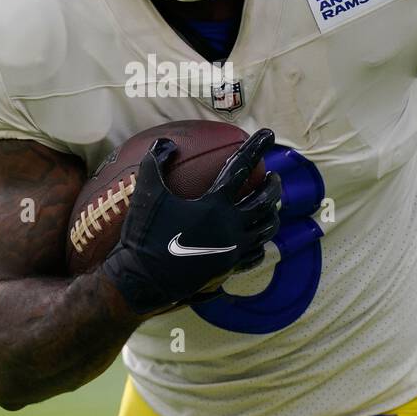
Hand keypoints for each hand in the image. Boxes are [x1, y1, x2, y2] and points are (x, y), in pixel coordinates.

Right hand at [103, 128, 281, 315]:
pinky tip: (258, 239)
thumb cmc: (144, 235)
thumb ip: (155, 162)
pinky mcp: (229, 268)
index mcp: (214, 205)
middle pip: (264, 200)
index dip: (256, 147)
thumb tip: (167, 143)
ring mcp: (233, 250)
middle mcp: (231, 227)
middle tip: (272, 175)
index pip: (242, 167)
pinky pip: (255, 254)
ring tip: (270, 205)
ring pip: (266, 229)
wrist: (143, 281)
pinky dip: (260, 243)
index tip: (269, 134)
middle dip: (273, 185)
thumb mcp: (146, 193)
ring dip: (271, 213)